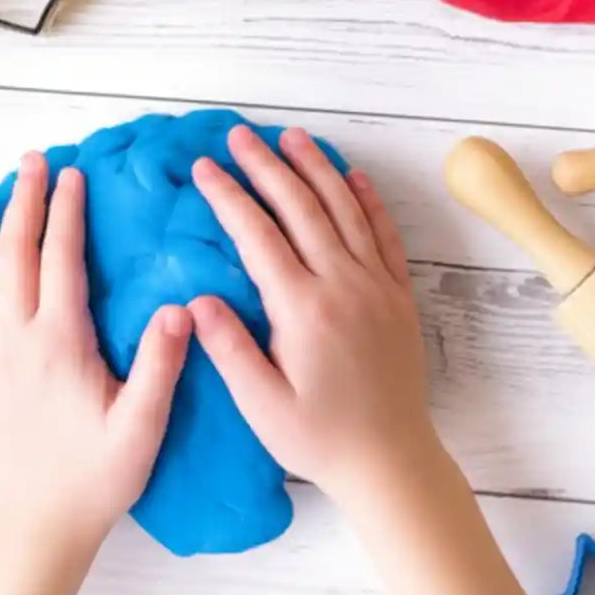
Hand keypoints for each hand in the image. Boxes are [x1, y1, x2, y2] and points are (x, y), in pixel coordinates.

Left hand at [0, 152, 192, 534]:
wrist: (39, 521)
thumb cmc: (97, 476)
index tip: (72, 174)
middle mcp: (15, 340)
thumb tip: (180, 308)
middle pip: (13, 254)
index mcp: (59, 343)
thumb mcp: (143, 424)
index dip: (65, 213)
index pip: (60, 260)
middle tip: (32, 159)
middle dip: (23, 201)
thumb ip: (160, 365)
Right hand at [189, 126, 436, 502]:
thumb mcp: (261, 404)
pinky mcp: (399, 297)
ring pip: (345, 210)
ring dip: (316, 169)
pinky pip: (385, 235)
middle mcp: (343, 285)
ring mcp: (376, 287)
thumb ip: (229, 348)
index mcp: (303, 308)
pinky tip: (354, 175)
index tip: (204, 167)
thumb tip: (195, 299)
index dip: (228, 196)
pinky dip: (368, 200)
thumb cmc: (318, 437)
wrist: (389, 459)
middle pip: (301, 208)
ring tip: (292, 136)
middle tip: (239, 135)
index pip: (258, 235)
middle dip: (267, 166)